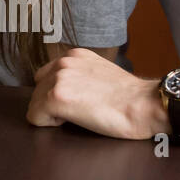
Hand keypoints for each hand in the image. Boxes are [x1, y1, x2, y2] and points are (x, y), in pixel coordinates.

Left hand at [26, 47, 165, 139]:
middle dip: (52, 104)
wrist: (145, 105)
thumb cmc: (130, 97)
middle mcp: (63, 62)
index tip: (76, 102)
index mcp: (74, 55)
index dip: (57, 94)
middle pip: (37, 89)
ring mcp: (58, 79)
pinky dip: (48, 124)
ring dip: (51, 114)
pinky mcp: (56, 98)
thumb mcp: (100, 72)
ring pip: (35, 103)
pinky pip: (34, 117)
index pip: (46, 76)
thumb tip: (68, 88)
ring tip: (79, 114)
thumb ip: (80, 74)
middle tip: (79, 110)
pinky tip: (72, 121)